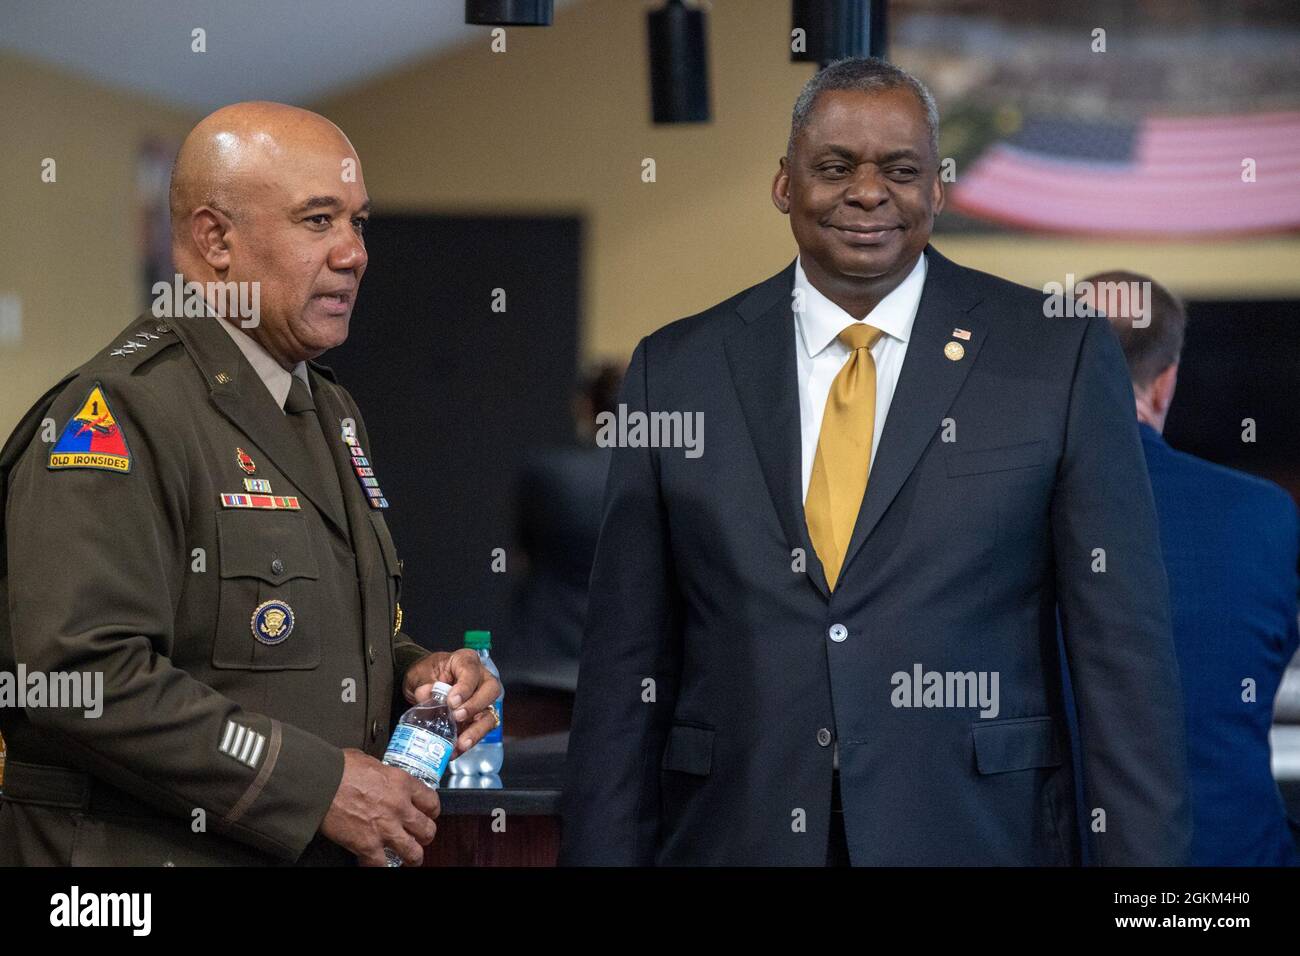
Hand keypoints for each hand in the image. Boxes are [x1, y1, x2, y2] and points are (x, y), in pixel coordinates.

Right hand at [319, 749, 439, 866]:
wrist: (320, 783)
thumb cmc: (339, 768)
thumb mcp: (371, 762)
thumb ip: (383, 773)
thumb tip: (379, 776)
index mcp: (402, 783)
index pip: (432, 802)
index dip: (431, 811)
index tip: (427, 813)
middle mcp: (400, 807)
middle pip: (428, 829)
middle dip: (425, 835)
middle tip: (419, 836)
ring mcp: (386, 828)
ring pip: (414, 852)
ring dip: (412, 855)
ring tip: (408, 856)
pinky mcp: (368, 845)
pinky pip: (383, 865)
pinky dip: (381, 866)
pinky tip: (378, 861)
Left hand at [403, 649, 501, 755]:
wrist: (423, 685)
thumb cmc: (426, 673)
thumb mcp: (420, 674)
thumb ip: (423, 683)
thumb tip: (426, 693)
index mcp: (465, 661)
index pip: (471, 671)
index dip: (465, 687)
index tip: (452, 700)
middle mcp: (480, 679)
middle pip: (491, 690)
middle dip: (475, 706)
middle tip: (457, 716)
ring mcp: (481, 700)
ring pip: (490, 714)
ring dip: (477, 730)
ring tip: (461, 742)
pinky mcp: (477, 718)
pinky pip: (479, 731)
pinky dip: (469, 741)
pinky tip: (456, 750)